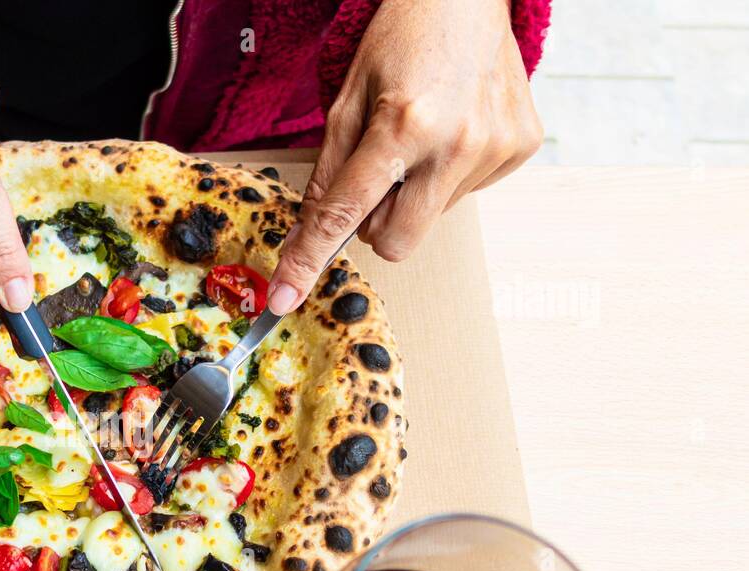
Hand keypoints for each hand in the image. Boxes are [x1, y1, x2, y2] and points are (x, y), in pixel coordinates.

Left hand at [268, 0, 541, 314]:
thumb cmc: (402, 39)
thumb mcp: (346, 101)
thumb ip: (327, 177)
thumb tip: (303, 240)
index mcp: (404, 124)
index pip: (346, 214)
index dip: (310, 259)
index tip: (285, 296)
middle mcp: (458, 143)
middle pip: (396, 241)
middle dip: (375, 222)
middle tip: (376, 174)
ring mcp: (496, 148)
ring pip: (429, 220)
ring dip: (414, 192)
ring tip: (421, 135)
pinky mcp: (520, 148)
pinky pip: (465, 196)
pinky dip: (448, 176)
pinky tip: (451, 132)